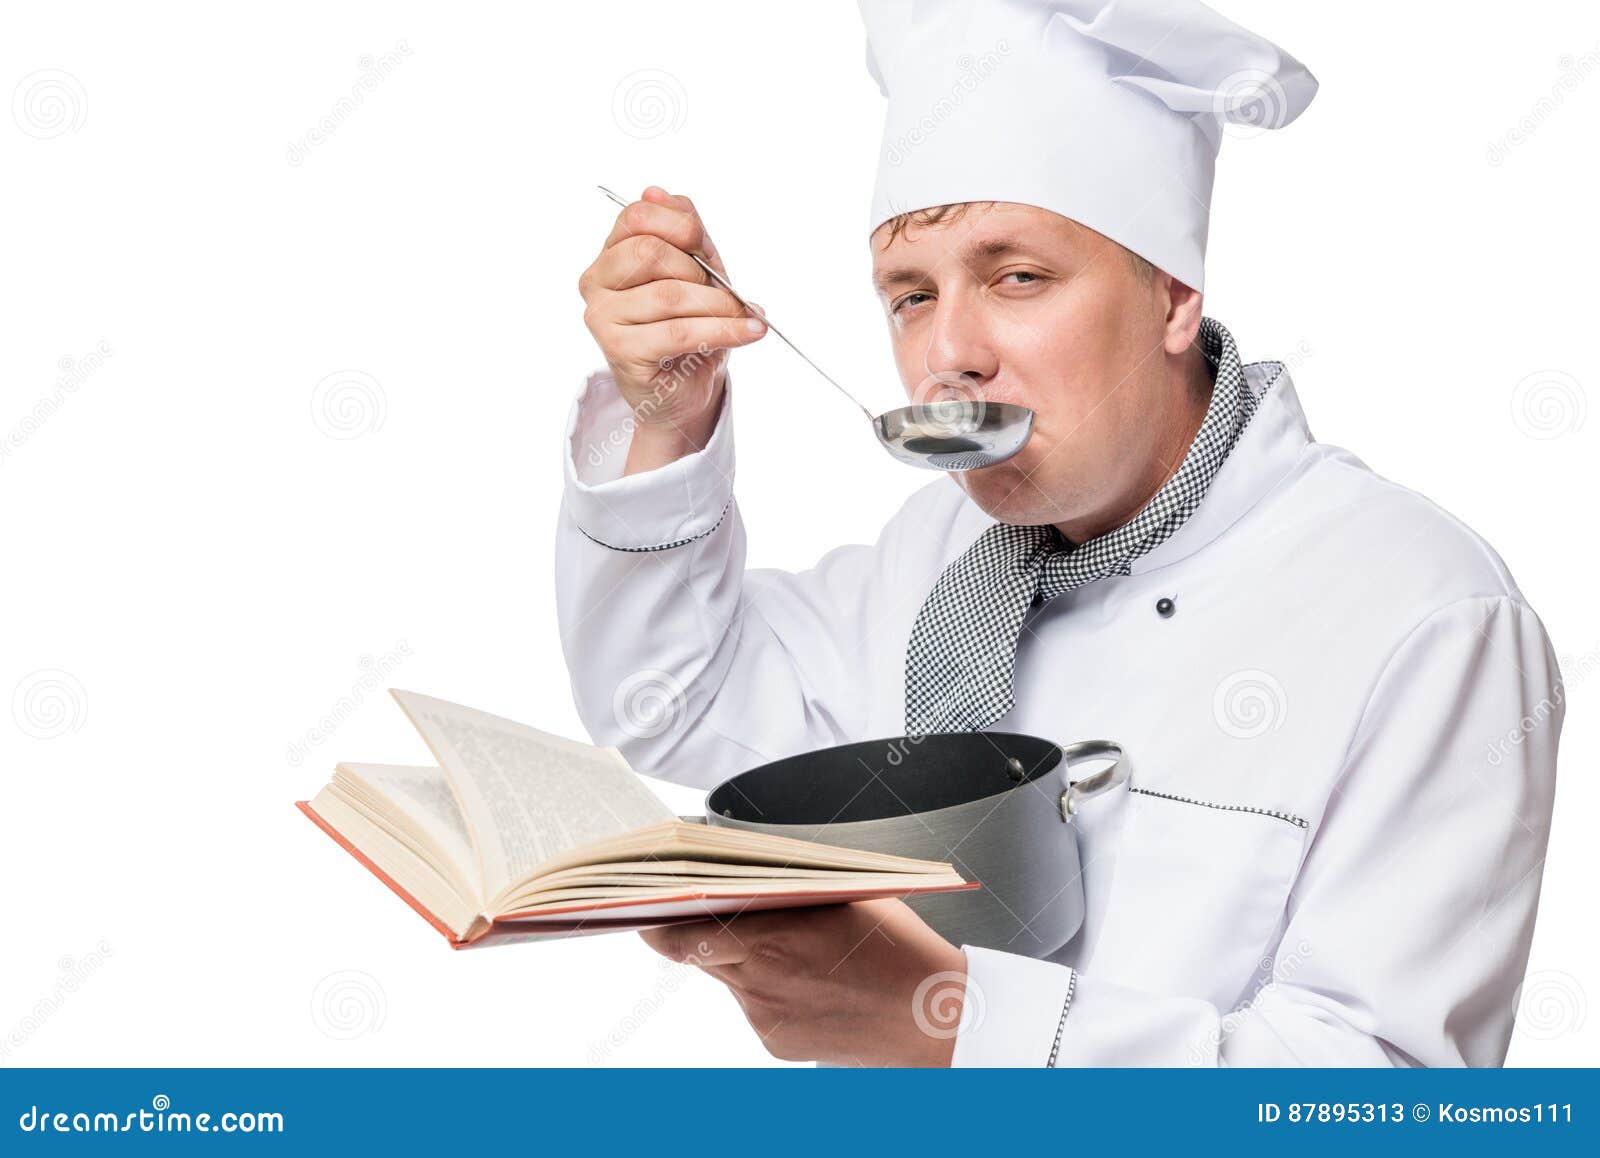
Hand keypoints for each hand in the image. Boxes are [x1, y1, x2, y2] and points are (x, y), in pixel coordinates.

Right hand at [577, 185, 766, 472]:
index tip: (704, 248)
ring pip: (669, 295)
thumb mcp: (696, 272)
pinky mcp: (619, 351)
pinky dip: (724, 330)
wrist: (682, 388)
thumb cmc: (689, 324)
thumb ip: (685, 233)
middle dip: (697, 269)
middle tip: (723, 292)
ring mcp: (603, 317)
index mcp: (611, 253)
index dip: (678, 225)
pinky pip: (679, 332)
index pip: (636, 216)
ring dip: (719, 305)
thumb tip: (658, 192)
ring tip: (743, 316)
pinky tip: (750, 332)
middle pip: (649, 252)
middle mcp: (597, 281)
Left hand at [639, 898, 968, 1066]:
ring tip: (782, 941)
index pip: (683, 932)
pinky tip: (805, 978)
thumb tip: (741, 868)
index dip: (654, 917)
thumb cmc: (897, 950)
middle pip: (697, 952)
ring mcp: (766, 1018)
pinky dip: (766, 986)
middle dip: (693, 928)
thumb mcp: (841, 894)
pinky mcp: (776, 1044)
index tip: (637, 901)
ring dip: (738, 956)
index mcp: (771, 940)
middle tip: (683, 906)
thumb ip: (784, 885)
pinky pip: (754, 1005)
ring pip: (728, 977)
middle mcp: (760, 984)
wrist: (933, 1017)